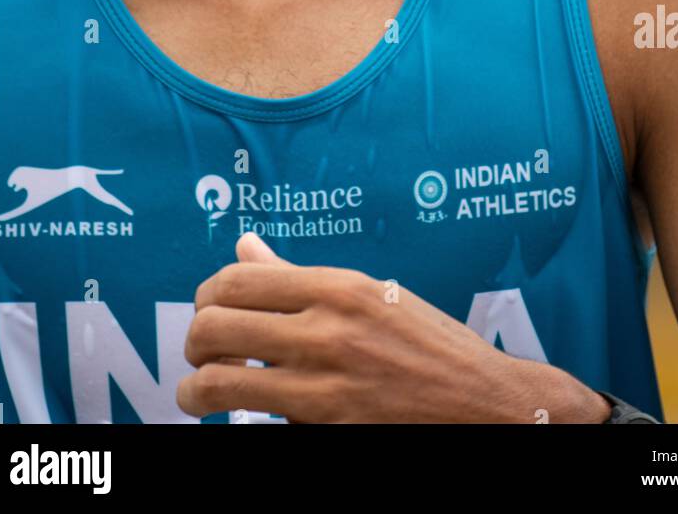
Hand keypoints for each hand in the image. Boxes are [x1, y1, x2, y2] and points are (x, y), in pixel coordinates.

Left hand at [177, 233, 611, 422]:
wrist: (484, 403)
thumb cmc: (428, 345)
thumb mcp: (368, 295)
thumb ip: (297, 277)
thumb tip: (243, 246)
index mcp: (337, 287)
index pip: (233, 281)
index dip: (205, 298)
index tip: (207, 313)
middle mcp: (327, 330)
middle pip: (213, 326)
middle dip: (192, 344)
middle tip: (199, 355)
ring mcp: (325, 386)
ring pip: (218, 382)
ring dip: (194, 390)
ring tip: (197, 394)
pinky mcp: (326, 430)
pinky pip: (259, 421)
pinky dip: (240, 420)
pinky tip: (245, 417)